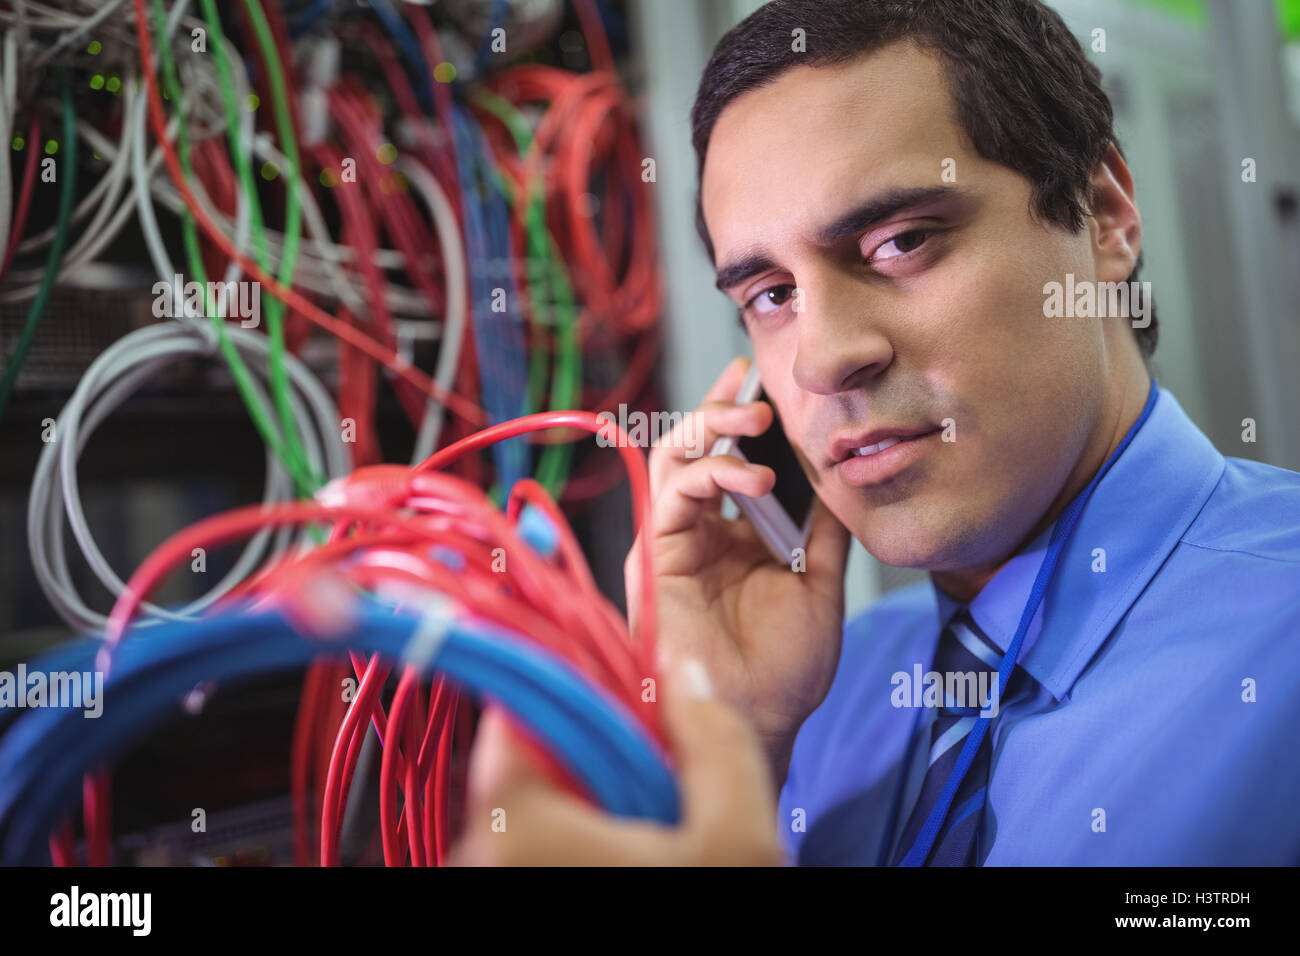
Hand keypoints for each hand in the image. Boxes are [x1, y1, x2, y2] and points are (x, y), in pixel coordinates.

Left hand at [448, 659, 784, 865]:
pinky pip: (540, 855)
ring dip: (599, 807)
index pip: (521, 704)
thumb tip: (689, 672)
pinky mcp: (508, 897)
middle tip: (665, 781)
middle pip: (533, 758)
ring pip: (540, 810)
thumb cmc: (693, 943)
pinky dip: (588, 849)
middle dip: (601, 755)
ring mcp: (489, 883)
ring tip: (662, 837)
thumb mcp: (738, 843)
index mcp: (515, 822)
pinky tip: (642, 866)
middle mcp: (481, 855)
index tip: (629, 697)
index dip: (583, 686)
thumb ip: (717, 741)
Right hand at [625, 357, 850, 784]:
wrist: (762, 721)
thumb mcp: (818, 582)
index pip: (726, 460)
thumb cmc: (784, 668)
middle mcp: (694, 534)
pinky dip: (711, 473)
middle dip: (721, 409)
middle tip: (757, 389)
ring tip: (756, 420)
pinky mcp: (655, 558)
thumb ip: (822, 530)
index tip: (766, 381)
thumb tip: (841, 476)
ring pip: (673, 459)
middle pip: (692, 449)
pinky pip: (672, 495)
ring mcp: (671, 544)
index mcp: (729, 537)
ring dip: (712, 428)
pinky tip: (753, 478)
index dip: (739, 418)